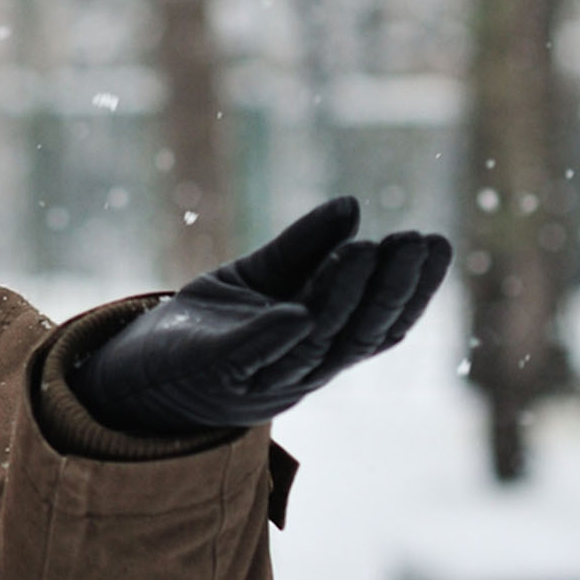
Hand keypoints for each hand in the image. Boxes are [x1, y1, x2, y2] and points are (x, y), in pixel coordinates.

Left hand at [70, 198, 451, 435]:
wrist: (143, 371)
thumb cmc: (214, 325)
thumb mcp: (263, 275)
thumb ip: (305, 246)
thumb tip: (353, 204)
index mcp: (321, 344)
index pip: (381, 322)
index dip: (413, 289)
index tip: (436, 244)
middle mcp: (302, 366)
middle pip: (359, 333)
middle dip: (391, 288)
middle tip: (416, 241)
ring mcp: (260, 375)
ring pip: (313, 342)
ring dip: (340, 297)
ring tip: (364, 250)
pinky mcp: (214, 373)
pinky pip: (248, 359)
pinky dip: (273, 337)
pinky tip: (295, 312)